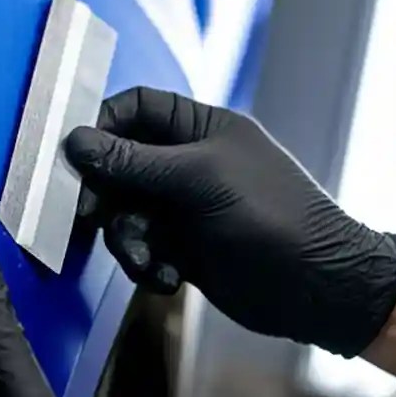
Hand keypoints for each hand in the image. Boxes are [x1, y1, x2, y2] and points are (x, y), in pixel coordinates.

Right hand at [63, 87, 395, 357]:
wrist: (319, 289)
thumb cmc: (273, 218)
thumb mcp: (198, 180)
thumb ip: (134, 162)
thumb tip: (76, 142)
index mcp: (201, 128)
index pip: (136, 107)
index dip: (102, 125)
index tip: (77, 154)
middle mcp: (189, 163)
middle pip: (119, 164)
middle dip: (106, 193)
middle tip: (92, 214)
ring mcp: (184, 206)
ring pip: (125, 212)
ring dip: (126, 239)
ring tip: (145, 258)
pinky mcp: (183, 246)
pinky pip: (142, 247)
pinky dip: (146, 263)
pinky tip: (167, 277)